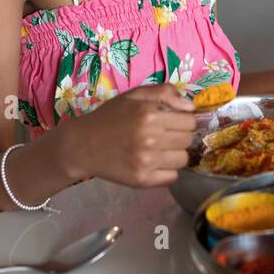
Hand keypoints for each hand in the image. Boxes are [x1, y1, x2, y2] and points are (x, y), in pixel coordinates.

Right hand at [56, 84, 196, 187]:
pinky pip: (172, 177)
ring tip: (158, 150)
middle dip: (178, 136)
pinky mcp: (142, 180)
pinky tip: (153, 163)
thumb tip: (191, 106)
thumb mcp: (134, 95)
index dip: (182, 120)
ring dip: (174, 154)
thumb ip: (164, 92)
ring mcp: (146, 162)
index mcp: (149, 115)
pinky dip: (167, 170)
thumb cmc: (110, 117)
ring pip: (183, 159)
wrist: (82, 145)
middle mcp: (150, 139)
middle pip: (187, 140)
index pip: (189, 121)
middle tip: (162, 136)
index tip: (171, 122)